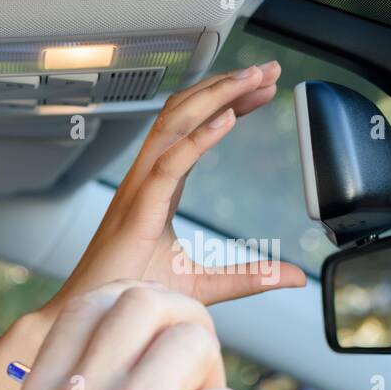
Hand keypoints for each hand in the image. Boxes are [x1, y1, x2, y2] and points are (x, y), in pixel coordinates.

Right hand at [51, 62, 305, 312]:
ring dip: (215, 97)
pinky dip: (198, 138)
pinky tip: (228, 119)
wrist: (97, 319)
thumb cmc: (131, 298)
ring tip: (251, 79)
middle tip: (267, 70)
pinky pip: (168, 163)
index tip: (261, 89)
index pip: (192, 130)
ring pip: (174, 126)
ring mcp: (138, 192)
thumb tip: (293, 278)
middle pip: (183, 115)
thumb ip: (251, 276)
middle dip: (225, 86)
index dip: (226, 103)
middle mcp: (146, 182)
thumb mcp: (206, 285)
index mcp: (158, 190)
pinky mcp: (137, 211)